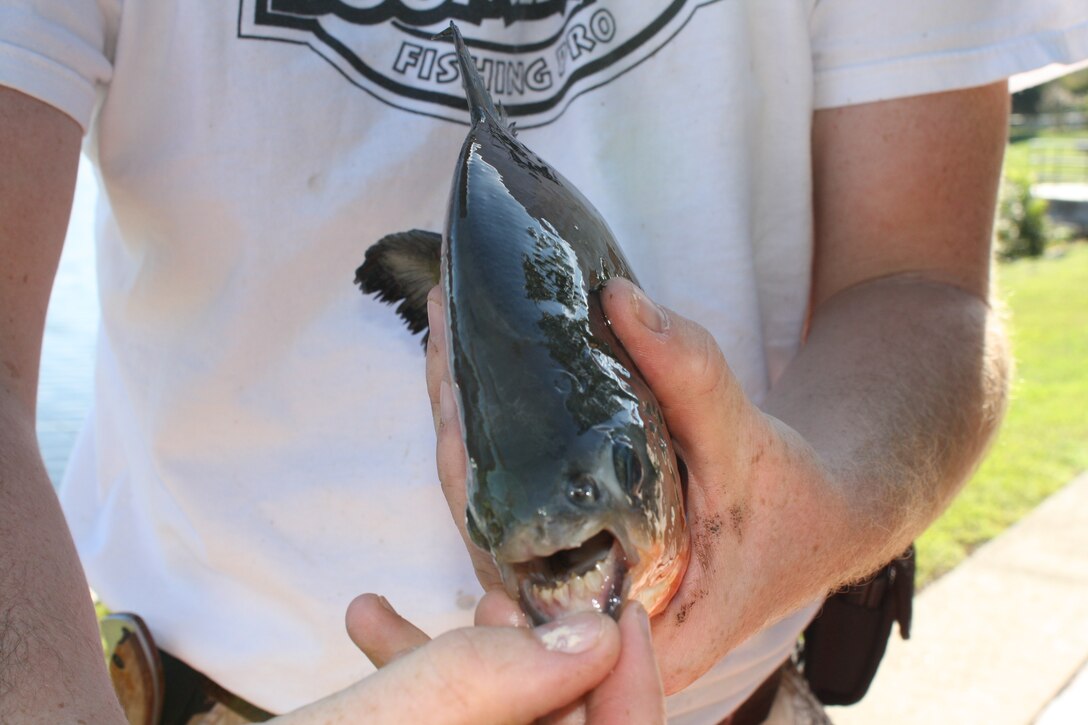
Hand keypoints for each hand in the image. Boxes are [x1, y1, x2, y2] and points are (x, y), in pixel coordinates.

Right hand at [306, 592, 663, 723]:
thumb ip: (514, 674)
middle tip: (489, 604)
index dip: (633, 685)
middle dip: (525, 665)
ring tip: (402, 619)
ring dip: (453, 673)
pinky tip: (364, 636)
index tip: (622, 611)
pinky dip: (412, 697)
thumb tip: (597, 638)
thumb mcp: (418, 711)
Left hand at [425, 276, 841, 694]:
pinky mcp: (577, 549)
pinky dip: (495, 433)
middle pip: (487, 521)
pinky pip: (516, 497)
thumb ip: (691, 379)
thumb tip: (619, 298)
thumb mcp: (748, 446)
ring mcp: (574, 583)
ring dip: (466, 420)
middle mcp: (584, 617)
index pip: (513, 556)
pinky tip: (479, 372)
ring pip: (494, 507)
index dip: (470, 477)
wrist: (819, 520)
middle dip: (456, 423)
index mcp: (624, 624)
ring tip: (448, 330)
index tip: (450, 390)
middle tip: (443, 326)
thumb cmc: (793, 505)